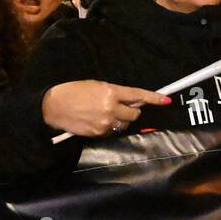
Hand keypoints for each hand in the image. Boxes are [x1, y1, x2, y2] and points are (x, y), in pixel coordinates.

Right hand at [40, 80, 170, 137]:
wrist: (54, 105)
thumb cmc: (75, 91)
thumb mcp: (96, 86)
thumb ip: (116, 93)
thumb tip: (132, 100)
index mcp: (111, 92)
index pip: (137, 95)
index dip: (154, 98)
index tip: (166, 100)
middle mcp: (111, 108)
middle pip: (134, 114)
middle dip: (131, 111)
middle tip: (122, 107)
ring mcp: (105, 122)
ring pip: (124, 124)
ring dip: (120, 120)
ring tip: (105, 114)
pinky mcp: (98, 133)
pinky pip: (112, 131)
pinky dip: (109, 127)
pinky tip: (97, 120)